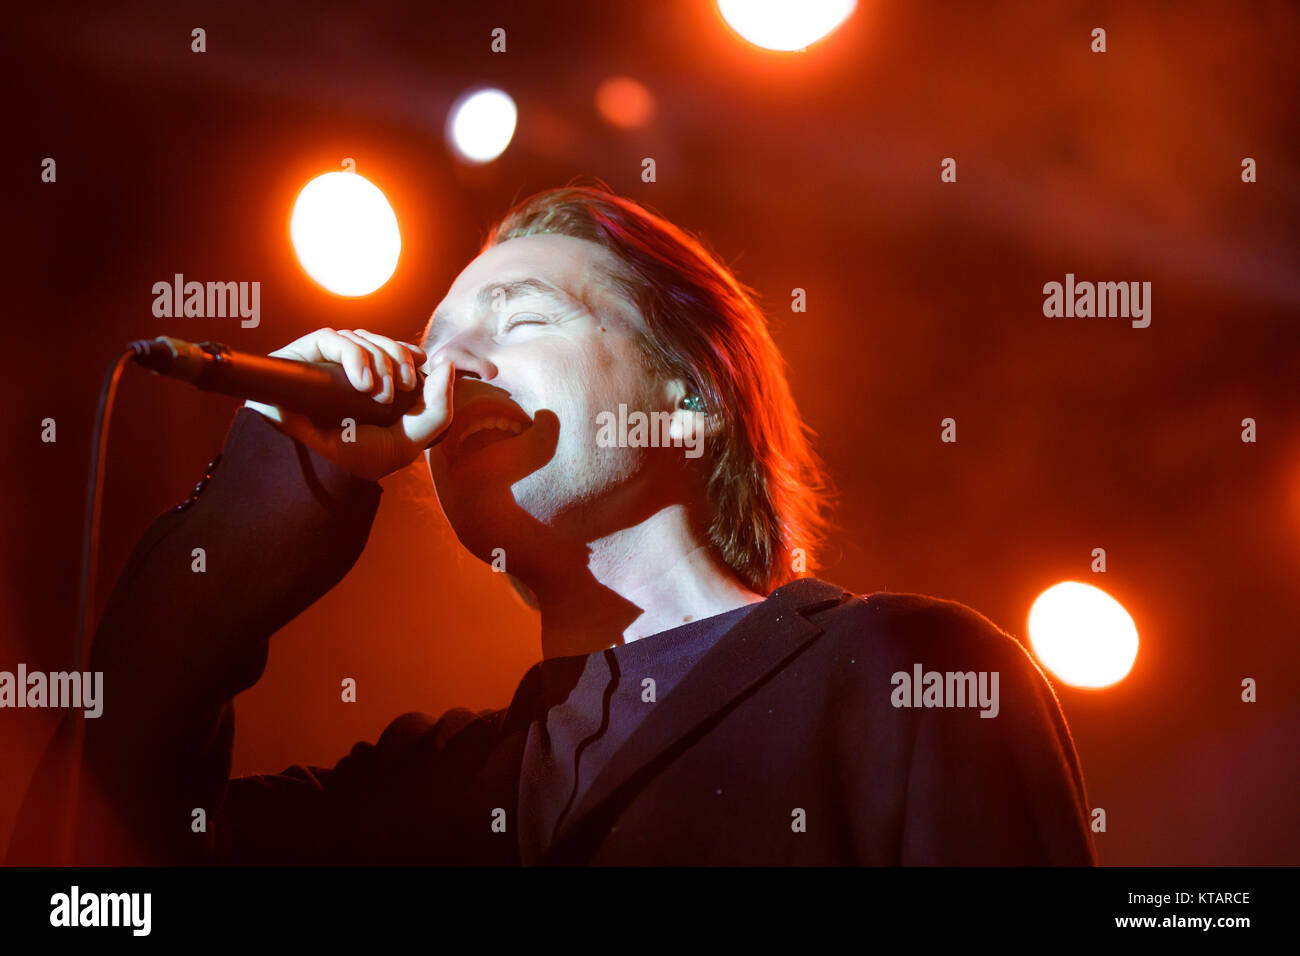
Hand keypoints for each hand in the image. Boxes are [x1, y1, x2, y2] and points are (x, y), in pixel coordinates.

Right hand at [244, 328, 453, 480]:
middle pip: (381, 342)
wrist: (310, 468)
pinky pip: (333, 339)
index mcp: (371, 387)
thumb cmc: (354, 459)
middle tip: (403, 386)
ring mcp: (325, 362)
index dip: (408, 351)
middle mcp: (348, 371)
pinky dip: (354, 355)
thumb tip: (447, 365)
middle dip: (399, 358)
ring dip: (379, 361)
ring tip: (378, 393)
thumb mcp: (406, 442)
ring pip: (361, 337)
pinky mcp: (304, 356)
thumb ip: (437, 410)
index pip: (393, 352)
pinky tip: (361, 382)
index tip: (421, 362)